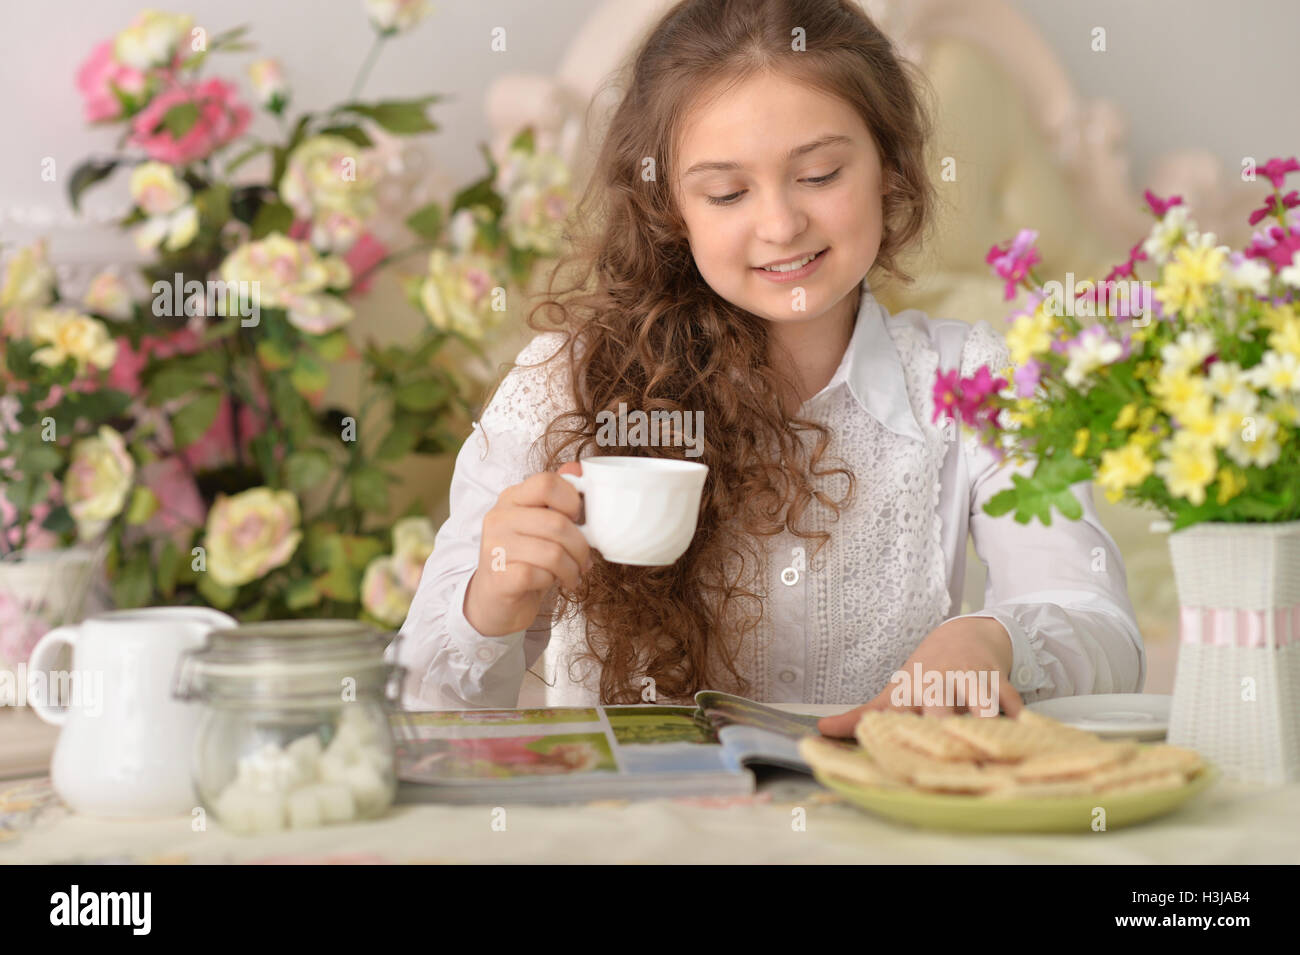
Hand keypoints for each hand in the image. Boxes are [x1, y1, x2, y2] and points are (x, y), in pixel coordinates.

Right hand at [463, 461, 593, 636]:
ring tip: (573, 573)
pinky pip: (539, 574)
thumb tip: (579, 468)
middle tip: (584, 559)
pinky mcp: (498, 576)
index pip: (546, 482)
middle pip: (557, 523)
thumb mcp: (541, 525)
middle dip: (581, 546)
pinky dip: (554, 581)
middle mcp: (498, 518)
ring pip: (552, 552)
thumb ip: (558, 497)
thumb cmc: (526, 558)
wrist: (495, 600)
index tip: (577, 520)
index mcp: (511, 498)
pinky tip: (554, 583)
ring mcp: (495, 547)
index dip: (572, 501)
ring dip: (572, 568)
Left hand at [817, 616, 1022, 736]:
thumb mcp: (894, 691)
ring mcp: (970, 680)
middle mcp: (939, 684)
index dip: (897, 732)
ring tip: (984, 747)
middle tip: (943, 753)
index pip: (900, 713)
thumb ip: (861, 715)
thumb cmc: (925, 673)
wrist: (963, 635)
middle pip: (940, 707)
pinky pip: (1012, 702)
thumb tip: (820, 730)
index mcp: (911, 691)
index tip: (894, 752)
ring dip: (982, 722)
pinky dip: (1018, 718)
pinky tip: (1020, 737)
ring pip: (979, 703)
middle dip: (941, 726)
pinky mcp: (999, 680)